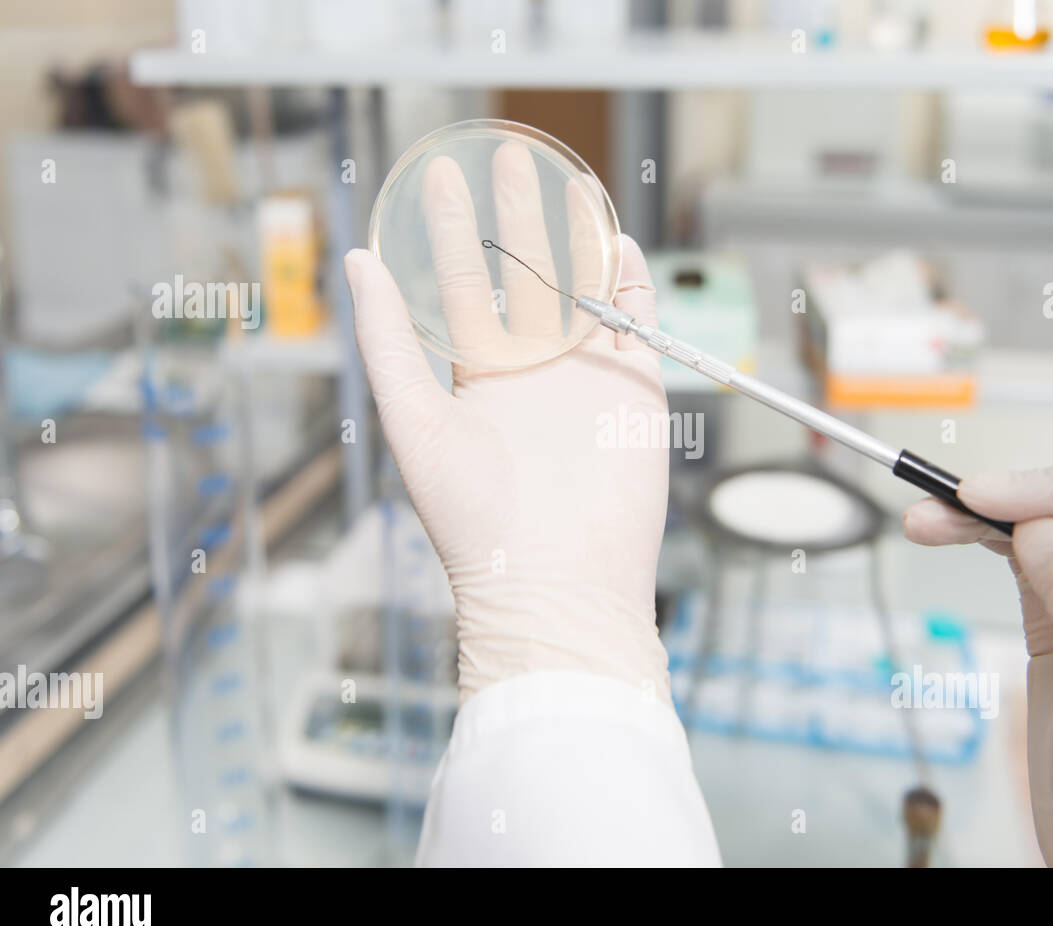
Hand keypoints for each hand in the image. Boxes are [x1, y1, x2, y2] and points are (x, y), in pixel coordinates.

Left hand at [345, 143, 670, 702]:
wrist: (557, 583)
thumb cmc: (474, 518)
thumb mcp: (415, 420)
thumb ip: (389, 340)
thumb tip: (358, 262)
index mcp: (477, 378)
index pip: (464, 286)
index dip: (451, 232)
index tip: (441, 178)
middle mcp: (531, 374)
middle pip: (526, 276)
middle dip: (517, 217)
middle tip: (509, 155)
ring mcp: (585, 380)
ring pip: (583, 291)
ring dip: (576, 238)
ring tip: (566, 181)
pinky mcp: (634, 392)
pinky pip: (635, 323)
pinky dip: (630, 282)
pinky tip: (616, 240)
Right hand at [903, 457, 1052, 865]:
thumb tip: (1037, 525)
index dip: (1049, 487)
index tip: (982, 497)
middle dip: (1005, 500)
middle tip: (936, 507)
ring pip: (1039, 532)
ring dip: (980, 521)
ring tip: (921, 522)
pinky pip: (1021, 566)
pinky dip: (981, 548)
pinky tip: (948, 537)